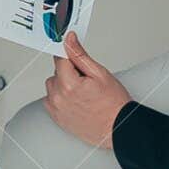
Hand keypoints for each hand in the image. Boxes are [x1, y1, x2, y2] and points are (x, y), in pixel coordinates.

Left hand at [42, 33, 131, 147]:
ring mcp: (56, 110)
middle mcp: (58, 98)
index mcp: (68, 85)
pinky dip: (61, 96)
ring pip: (53, 85)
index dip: (69, 54)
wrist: (117, 128)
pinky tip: (76, 99)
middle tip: (86, 79)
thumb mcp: (99, 73)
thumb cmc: (113, 104)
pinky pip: (51, 100)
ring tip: (82, 91)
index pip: (59, 58)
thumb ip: (79, 54)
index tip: (74, 53)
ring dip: (63, 84)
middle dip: (69, 71)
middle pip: (56, 72)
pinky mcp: (57, 118)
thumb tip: (69, 40)